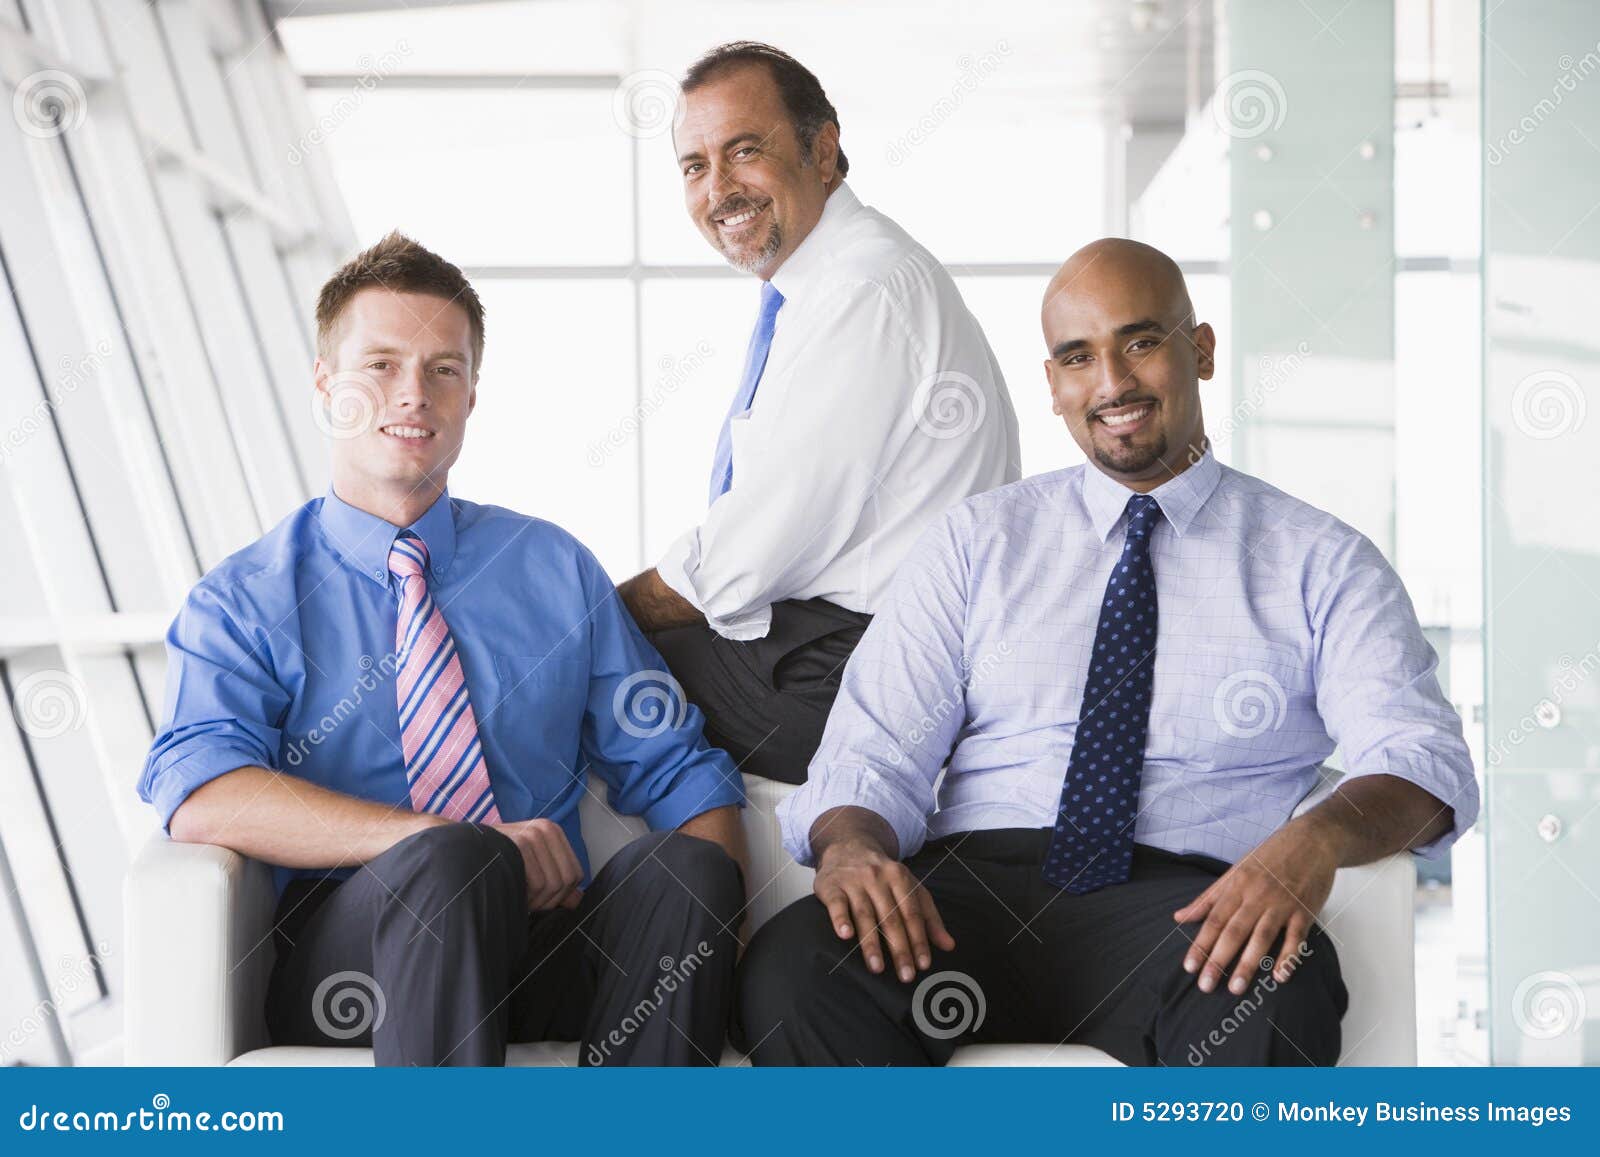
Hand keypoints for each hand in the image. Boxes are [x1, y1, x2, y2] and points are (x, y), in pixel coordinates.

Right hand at [491, 818, 583, 910]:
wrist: (461, 848)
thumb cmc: (496, 859)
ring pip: (554, 884)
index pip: (575, 874)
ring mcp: (534, 834)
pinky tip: (512, 893)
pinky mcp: (521, 843)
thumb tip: (577, 900)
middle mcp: (547, 829)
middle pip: (567, 880)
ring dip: (536, 900)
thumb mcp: (529, 866)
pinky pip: (538, 883)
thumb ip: (554, 881)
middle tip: (527, 903)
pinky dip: (527, 896)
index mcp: (553, 832)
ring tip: (518, 897)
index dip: (561, 895)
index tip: (541, 900)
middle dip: (549, 900)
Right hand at [814, 839, 954, 981]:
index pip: (912, 913)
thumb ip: (929, 916)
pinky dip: (840, 919)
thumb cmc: (882, 875)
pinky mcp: (831, 886)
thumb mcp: (909, 887)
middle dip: (900, 949)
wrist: (847, 844)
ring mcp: (854, 881)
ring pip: (865, 915)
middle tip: (906, 976)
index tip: (923, 965)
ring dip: (872, 943)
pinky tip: (845, 935)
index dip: (919, 939)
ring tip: (877, 969)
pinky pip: (837, 904)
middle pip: (891, 918)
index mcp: (900, 877)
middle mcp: (878, 878)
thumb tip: (949, 946)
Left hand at [1173, 820, 1338, 995]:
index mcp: (1237, 885)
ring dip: (1249, 964)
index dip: (1200, 944)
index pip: (1213, 919)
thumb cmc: (1270, 856)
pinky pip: (1296, 937)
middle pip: (1234, 931)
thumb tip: (1180, 917)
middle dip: (1218, 960)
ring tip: (1235, 988)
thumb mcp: (1235, 870)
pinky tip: (1280, 976)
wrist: (1312, 839)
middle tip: (1205, 986)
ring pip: (1262, 937)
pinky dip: (1289, 957)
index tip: (1189, 967)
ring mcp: (1282, 904)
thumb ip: (1208, 897)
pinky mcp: (1305, 910)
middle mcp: (1257, 896)